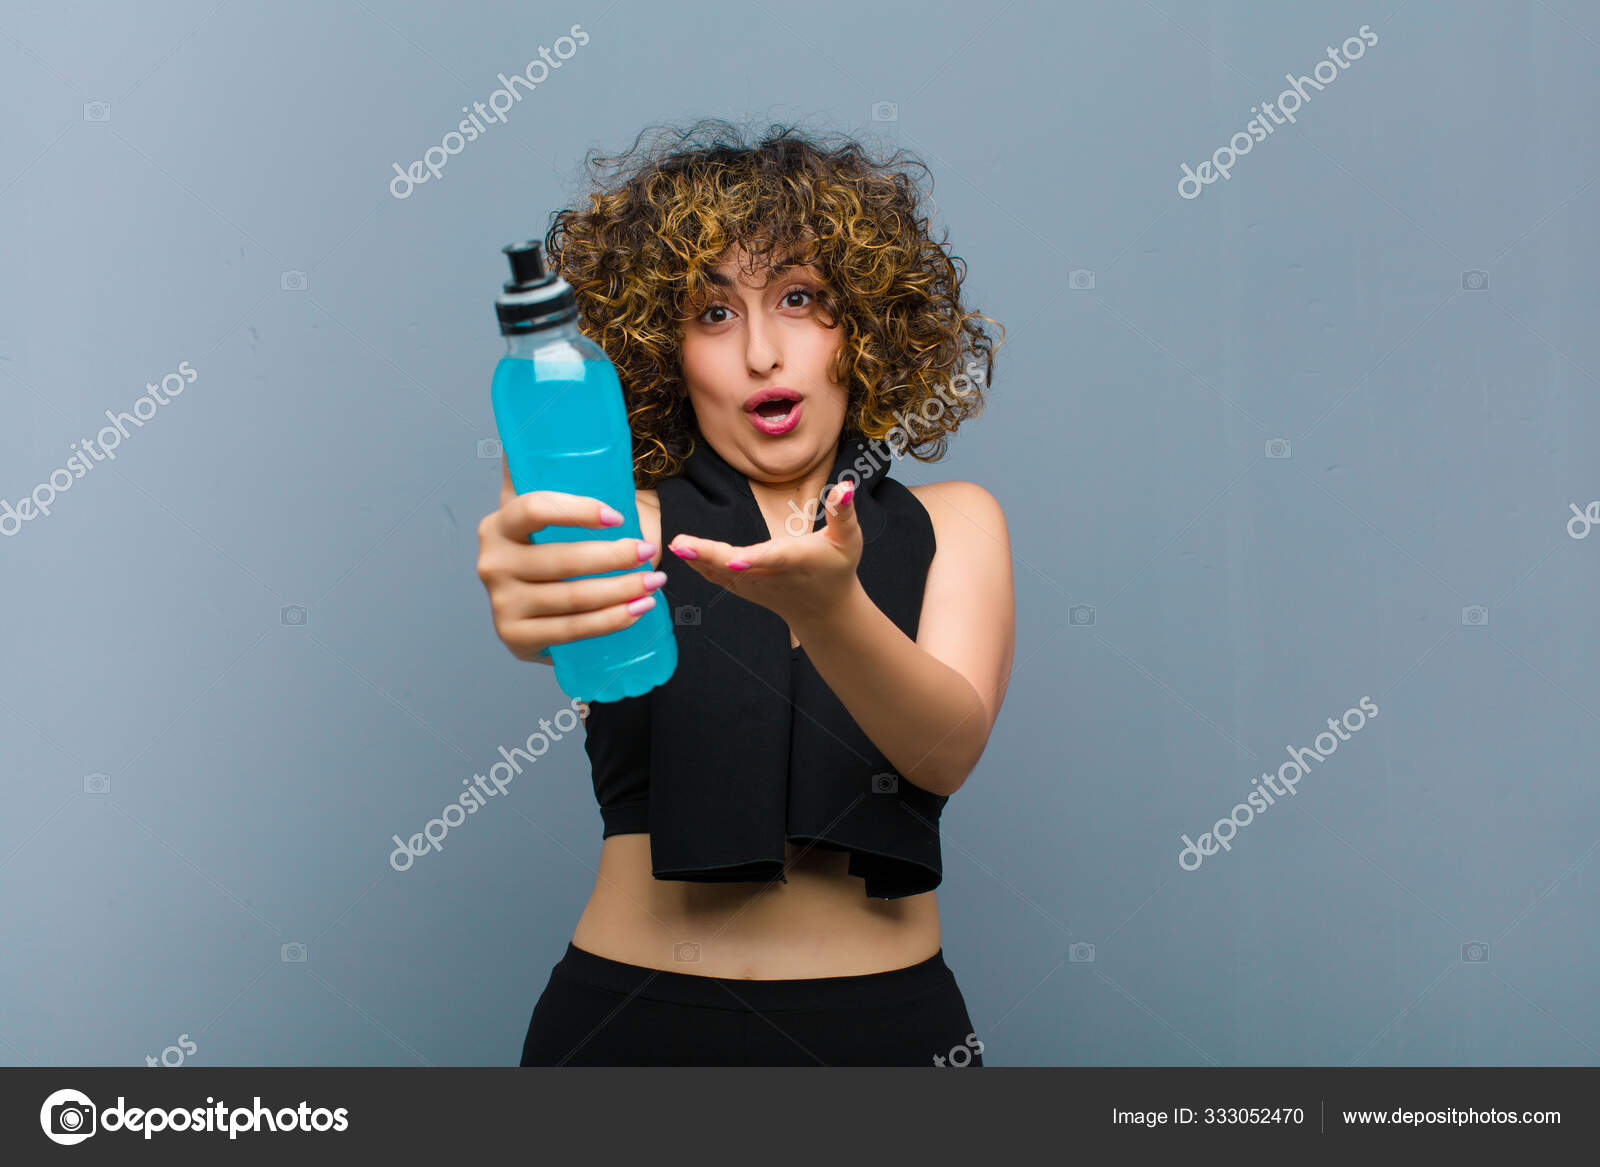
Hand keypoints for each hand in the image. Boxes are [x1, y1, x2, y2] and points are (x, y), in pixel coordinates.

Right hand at [476, 462, 664, 662]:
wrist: (527, 605)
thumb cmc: (546, 546)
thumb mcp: (538, 505)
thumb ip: (539, 463)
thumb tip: (544, 406)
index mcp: (497, 524)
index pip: (535, 508)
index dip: (577, 510)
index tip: (618, 515)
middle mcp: (491, 563)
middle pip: (562, 560)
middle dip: (616, 557)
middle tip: (652, 552)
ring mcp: (502, 604)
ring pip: (573, 598)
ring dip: (622, 591)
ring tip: (656, 582)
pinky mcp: (516, 638)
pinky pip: (572, 631)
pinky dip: (611, 622)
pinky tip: (638, 611)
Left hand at [666, 479, 861, 624]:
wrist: (825, 610)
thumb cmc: (837, 567)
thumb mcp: (849, 538)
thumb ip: (843, 512)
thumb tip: (844, 486)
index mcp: (795, 560)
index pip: (772, 558)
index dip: (752, 559)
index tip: (733, 560)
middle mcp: (770, 575)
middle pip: (735, 567)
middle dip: (707, 555)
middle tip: (681, 543)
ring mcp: (755, 585)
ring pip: (722, 574)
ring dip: (697, 559)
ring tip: (675, 545)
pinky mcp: (745, 588)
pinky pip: (718, 578)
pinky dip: (700, 566)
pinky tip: (683, 553)